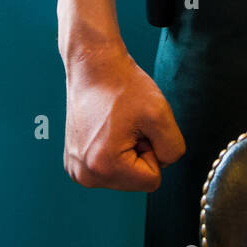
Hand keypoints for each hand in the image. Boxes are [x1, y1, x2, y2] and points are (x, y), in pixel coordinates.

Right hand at [63, 39, 185, 190]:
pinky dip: (114, 149)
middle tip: (128, 123)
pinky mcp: (74, 161)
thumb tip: (163, 164)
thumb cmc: (124, 85)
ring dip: (128, 151)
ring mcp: (77, 169)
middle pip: (136, 180)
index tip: (139, 126)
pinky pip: (109, 167)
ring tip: (117, 124)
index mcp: (104, 167)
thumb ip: (173, 148)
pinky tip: (106, 127)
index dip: (154, 149)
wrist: (94, 66)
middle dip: (140, 152)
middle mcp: (85, 175)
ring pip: (124, 175)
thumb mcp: (160, 114)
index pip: (152, 180)